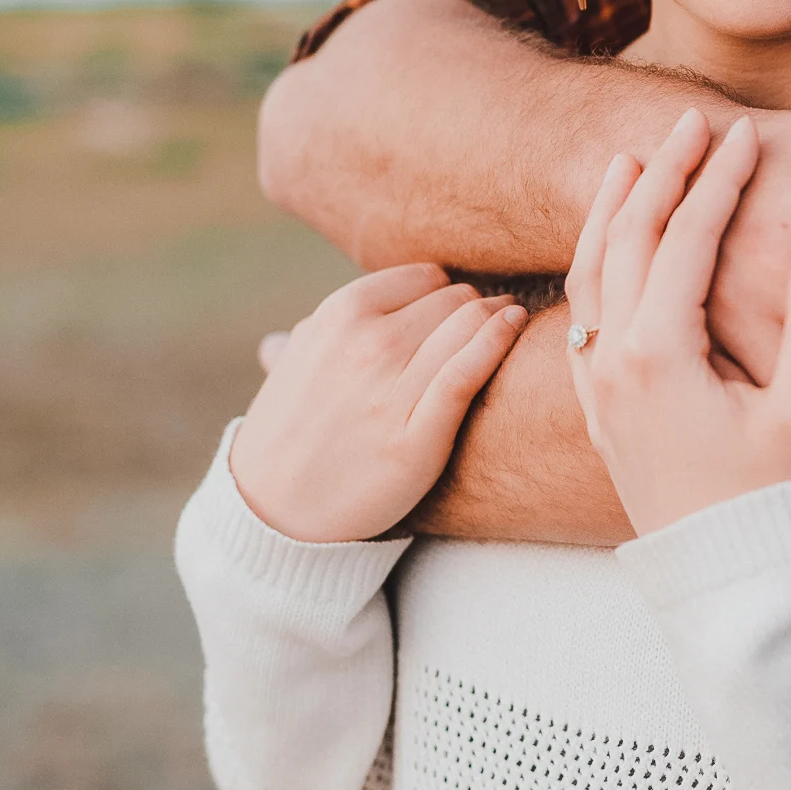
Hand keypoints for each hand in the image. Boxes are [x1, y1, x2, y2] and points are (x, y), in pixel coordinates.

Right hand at [229, 264, 526, 542]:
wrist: (275, 511)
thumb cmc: (291, 432)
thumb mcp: (299, 359)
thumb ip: (326, 326)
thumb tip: (334, 313)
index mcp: (340, 315)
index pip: (426, 278)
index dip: (445, 293)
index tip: (454, 309)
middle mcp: (368, 343)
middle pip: (455, 299)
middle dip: (474, 307)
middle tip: (490, 317)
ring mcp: (393, 389)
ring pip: (468, 325)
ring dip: (498, 316)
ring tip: (513, 316)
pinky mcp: (418, 437)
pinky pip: (468, 371)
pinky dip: (499, 340)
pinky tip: (515, 324)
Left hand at [566, 114, 790, 536]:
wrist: (731, 593)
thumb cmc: (777, 510)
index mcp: (660, 357)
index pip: (685, 240)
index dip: (718, 181)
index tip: (746, 134)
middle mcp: (615, 364)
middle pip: (626, 241)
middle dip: (658, 174)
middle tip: (691, 123)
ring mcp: (601, 388)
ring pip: (591, 274)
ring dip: (614, 212)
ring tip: (631, 162)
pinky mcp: (604, 411)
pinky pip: (585, 313)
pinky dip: (598, 263)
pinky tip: (615, 250)